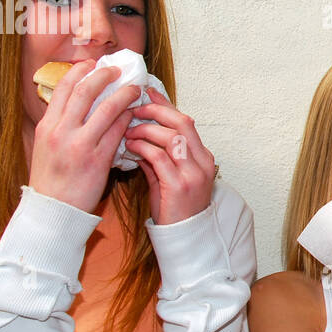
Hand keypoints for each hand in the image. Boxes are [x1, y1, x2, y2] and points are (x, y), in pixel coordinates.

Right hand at [28, 60, 140, 212]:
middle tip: (117, 70)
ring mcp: (80, 144)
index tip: (92, 63)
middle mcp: (61, 131)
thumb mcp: (45, 147)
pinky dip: (127, 119)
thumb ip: (59, 125)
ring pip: (106, 108)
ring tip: (134, 89)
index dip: (79, 71)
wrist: (54, 211)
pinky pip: (118, 132)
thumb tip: (75, 105)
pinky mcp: (97, 159)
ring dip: (123, 94)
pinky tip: (135, 114)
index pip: (63, 88)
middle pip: (85, 91)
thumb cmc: (51, 181)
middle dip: (104, 75)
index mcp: (47, 126)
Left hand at [123, 88, 215, 223]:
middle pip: (182, 123)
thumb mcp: (167, 177)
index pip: (185, 121)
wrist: (184, 238)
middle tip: (134, 108)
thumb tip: (138, 135)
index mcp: (202, 157)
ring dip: (146, 130)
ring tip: (128, 131)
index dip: (165, 105)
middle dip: (156, 111)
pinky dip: (143, 148)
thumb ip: (157, 156)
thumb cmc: (174, 209)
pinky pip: (160, 157)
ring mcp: (193, 174)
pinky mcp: (180, 185)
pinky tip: (130, 147)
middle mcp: (202, 162)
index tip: (146, 92)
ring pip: (171, 137)